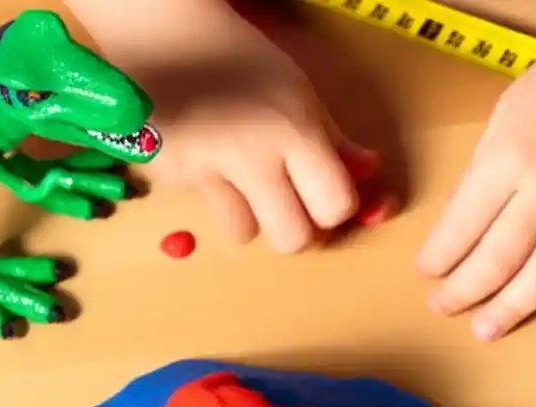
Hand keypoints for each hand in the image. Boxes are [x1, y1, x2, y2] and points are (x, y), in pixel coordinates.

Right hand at [90, 0, 381, 252]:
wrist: (165, 36)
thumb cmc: (239, 58)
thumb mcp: (296, 88)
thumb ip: (333, 138)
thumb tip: (369, 170)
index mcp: (294, 130)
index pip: (334, 206)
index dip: (335, 208)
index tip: (325, 194)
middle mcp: (253, 156)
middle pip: (292, 240)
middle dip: (297, 231)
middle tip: (290, 206)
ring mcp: (209, 170)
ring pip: (245, 234)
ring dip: (252, 219)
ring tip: (247, 186)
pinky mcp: (174, 177)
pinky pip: (207, 209)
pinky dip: (215, 196)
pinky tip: (210, 160)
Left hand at [417, 21, 535, 340]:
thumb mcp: (502, 121)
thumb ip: (484, 175)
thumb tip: (463, 230)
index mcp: (509, 160)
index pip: (463, 225)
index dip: (439, 257)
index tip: (426, 273)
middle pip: (498, 259)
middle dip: (464, 290)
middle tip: (441, 307)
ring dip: (513, 308)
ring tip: (485, 329)